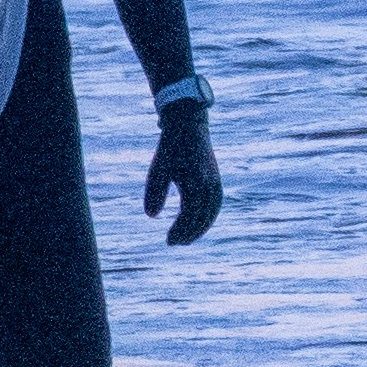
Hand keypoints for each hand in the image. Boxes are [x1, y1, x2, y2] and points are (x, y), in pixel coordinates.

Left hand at [142, 101, 222, 246]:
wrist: (189, 124)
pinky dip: (207, 217)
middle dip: (189, 233)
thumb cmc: (171, 146)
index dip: (180, 230)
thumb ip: (154, 192)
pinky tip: (197, 223)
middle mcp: (209, 183)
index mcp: (196, 181)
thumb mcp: (158, 168)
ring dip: (200, 228)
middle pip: (203, 217)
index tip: (168, 240)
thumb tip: (151, 216)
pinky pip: (215, 205)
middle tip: (173, 243)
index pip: (190, 214)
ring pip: (212, 212)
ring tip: (186, 239)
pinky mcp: (216, 179)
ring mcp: (216, 181)